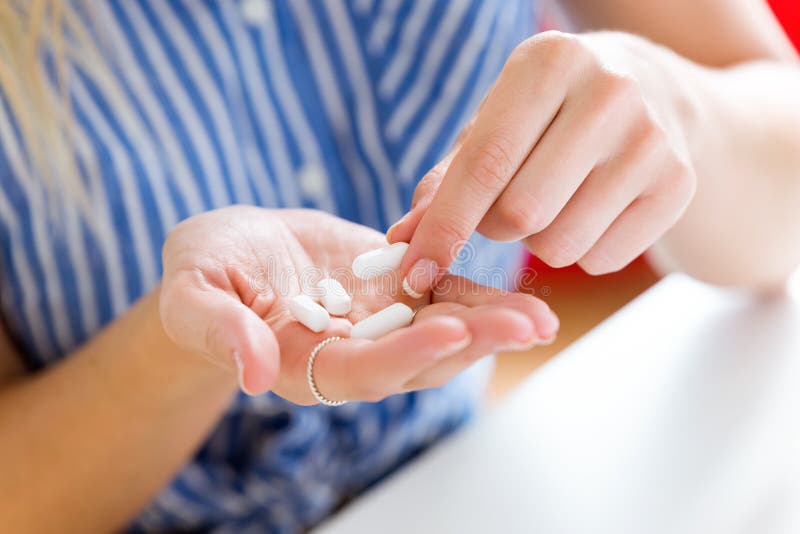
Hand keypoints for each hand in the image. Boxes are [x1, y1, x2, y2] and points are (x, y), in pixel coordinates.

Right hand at [160, 206, 557, 402]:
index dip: (403, 353)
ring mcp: (376, 323)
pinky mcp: (394, 290)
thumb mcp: (194, 293)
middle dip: (472, 344)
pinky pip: (439, 293)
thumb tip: (251, 374)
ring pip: (440, 332)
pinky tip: (519, 292)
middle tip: (527, 326)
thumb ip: (219, 329)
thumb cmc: (201, 273)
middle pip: (417, 360)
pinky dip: (475, 293)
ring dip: (490, 325)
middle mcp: (350, 354)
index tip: (449, 330)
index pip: (360, 370)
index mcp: (302, 365)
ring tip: (541, 317)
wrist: (233, 251)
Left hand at [389, 31, 696, 294]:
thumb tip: (402, 239)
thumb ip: (445, 179)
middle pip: (521, 214)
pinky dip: (583, 251)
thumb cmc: (550, 114)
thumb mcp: (494, 123)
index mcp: (549, 62)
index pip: (484, 164)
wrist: (655, 93)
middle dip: (496, 227)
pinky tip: (594, 211)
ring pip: (561, 245)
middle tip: (506, 207)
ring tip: (554, 202)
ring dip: (540, 242)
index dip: (443, 227)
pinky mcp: (679, 184)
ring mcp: (652, 139)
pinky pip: (602, 260)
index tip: (412, 271)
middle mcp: (609, 92)